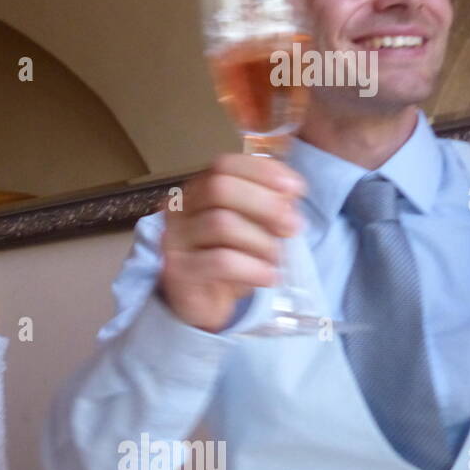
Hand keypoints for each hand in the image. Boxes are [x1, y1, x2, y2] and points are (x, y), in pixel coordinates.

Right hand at [158, 153, 305, 332]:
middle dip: (265, 204)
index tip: (295, 190)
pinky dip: (253, 268)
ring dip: (261, 241)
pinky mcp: (177, 270)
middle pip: (220, 188)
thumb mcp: (253, 227)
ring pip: (221, 224)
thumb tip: (290, 192)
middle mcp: (179, 209)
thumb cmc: (230, 258)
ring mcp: (174, 239)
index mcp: (197, 191)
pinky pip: (220, 262)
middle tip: (292, 227)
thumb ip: (269, 204)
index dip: (262, 172)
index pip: (224, 165)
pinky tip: (268, 277)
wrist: (202, 304)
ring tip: (275, 259)